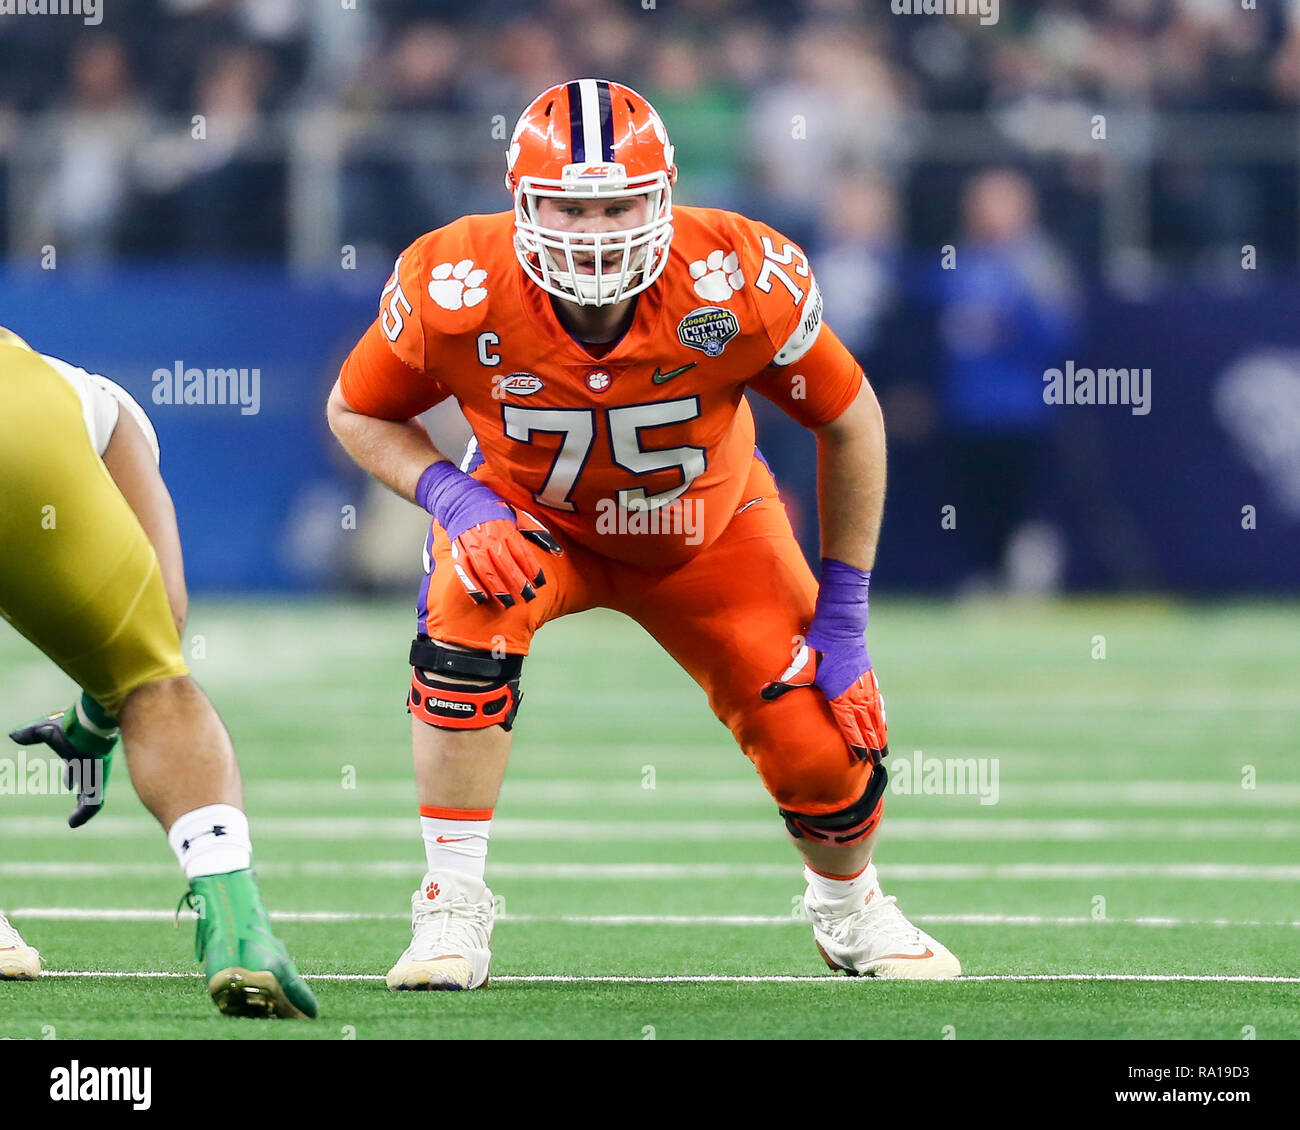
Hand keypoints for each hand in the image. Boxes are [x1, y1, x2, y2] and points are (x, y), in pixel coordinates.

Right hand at [10, 706, 115, 826]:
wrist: (91, 728)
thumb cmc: (69, 728)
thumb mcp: (46, 730)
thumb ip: (30, 733)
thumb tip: (12, 735)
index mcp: (80, 754)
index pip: (78, 768)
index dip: (71, 776)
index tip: (68, 784)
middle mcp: (90, 767)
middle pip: (88, 782)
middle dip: (82, 792)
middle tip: (76, 800)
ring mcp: (95, 777)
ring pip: (92, 797)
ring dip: (82, 808)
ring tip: (74, 821)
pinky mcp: (98, 786)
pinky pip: (93, 805)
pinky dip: (83, 815)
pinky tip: (73, 823)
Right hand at [450, 505, 562, 607]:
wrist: (464, 500)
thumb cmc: (496, 510)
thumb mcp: (519, 516)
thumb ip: (539, 533)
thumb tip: (559, 551)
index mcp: (506, 529)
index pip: (522, 553)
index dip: (532, 569)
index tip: (540, 583)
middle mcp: (490, 538)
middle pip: (506, 564)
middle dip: (518, 583)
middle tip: (528, 597)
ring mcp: (474, 546)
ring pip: (486, 571)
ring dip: (497, 588)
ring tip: (508, 603)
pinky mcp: (460, 551)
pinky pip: (465, 571)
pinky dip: (472, 586)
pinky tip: (482, 599)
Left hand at [761, 642, 886, 763]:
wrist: (840, 627)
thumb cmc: (818, 648)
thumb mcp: (800, 666)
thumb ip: (785, 682)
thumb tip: (764, 693)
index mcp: (840, 695)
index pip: (850, 724)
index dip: (857, 742)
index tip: (862, 757)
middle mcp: (856, 693)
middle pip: (866, 724)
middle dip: (871, 743)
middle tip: (876, 760)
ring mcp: (864, 685)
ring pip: (874, 714)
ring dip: (879, 732)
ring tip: (882, 748)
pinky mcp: (868, 677)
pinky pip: (876, 701)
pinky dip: (880, 715)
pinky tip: (881, 722)